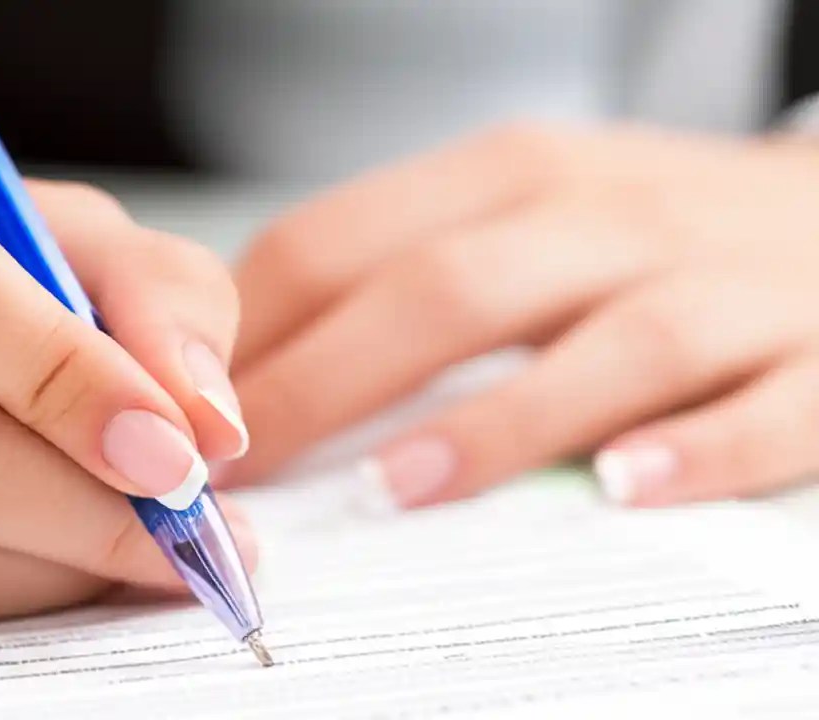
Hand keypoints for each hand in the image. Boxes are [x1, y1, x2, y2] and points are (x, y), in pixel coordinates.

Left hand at [224, 122, 818, 507]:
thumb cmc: (640, 230)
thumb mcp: (513, 211)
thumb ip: (394, 268)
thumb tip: (248, 360)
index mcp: (507, 177)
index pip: (340, 242)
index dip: (248, 333)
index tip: (185, 412)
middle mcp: (601, 217)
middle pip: (440, 292)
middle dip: (323, 384)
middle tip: (241, 471)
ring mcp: (713, 283)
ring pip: (601, 344)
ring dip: (492, 422)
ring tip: (395, 491)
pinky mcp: (811, 358)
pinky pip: (755, 409)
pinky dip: (694, 452)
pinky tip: (625, 491)